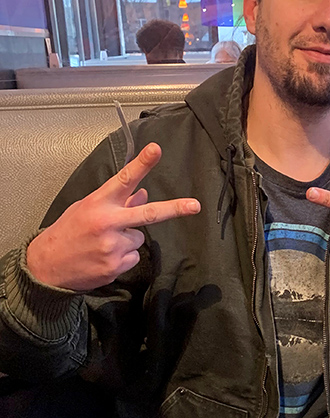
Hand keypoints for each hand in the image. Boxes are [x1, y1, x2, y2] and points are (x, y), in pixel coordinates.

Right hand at [27, 143, 200, 290]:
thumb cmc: (68, 233)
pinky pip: (133, 257)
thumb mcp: (87, 209)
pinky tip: (104, 257)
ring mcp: (112, 246)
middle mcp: (108, 223)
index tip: (156, 150)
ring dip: (128, 240)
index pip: (124, 179)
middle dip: (174, 209)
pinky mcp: (116, 265)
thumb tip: (143, 194)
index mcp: (98, 203)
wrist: (47, 267)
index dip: (142, 164)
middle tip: (194, 206)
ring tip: (104, 243)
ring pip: (139, 238)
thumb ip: (117, 202)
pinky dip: (124, 257)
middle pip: (149, 214)